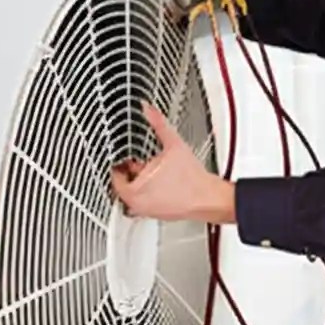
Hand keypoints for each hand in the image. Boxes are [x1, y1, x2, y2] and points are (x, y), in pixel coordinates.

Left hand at [111, 101, 234, 223]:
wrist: (211, 199)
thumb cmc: (192, 179)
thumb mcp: (172, 144)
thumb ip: (158, 124)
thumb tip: (147, 108)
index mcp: (133, 191)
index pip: (113, 177)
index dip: (118, 162)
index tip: (123, 156)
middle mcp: (138, 205)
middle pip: (123, 186)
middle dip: (129, 172)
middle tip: (138, 161)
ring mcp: (149, 212)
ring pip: (135, 195)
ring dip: (140, 182)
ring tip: (153, 170)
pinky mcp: (161, 215)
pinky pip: (148, 202)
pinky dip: (151, 192)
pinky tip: (164, 182)